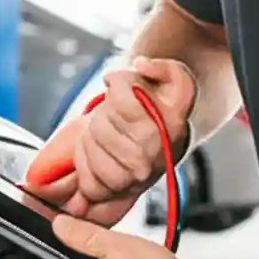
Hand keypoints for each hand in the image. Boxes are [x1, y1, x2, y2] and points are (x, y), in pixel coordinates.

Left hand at [26, 57, 195, 226]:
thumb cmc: (163, 108)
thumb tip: (142, 66)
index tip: (120, 82)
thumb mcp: (172, 77)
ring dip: (93, 135)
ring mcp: (137, 177)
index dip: (117, 83)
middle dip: (104, 112)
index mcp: (170, 125)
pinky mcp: (119, 193)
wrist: (168, 140)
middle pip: (101, 124)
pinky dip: (85, 160)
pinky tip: (101, 152)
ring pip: (90, 145)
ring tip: (109, 132)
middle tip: (116, 113)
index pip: (123, 100)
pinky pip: (86, 175)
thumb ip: (160, 66)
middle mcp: (155, 155)